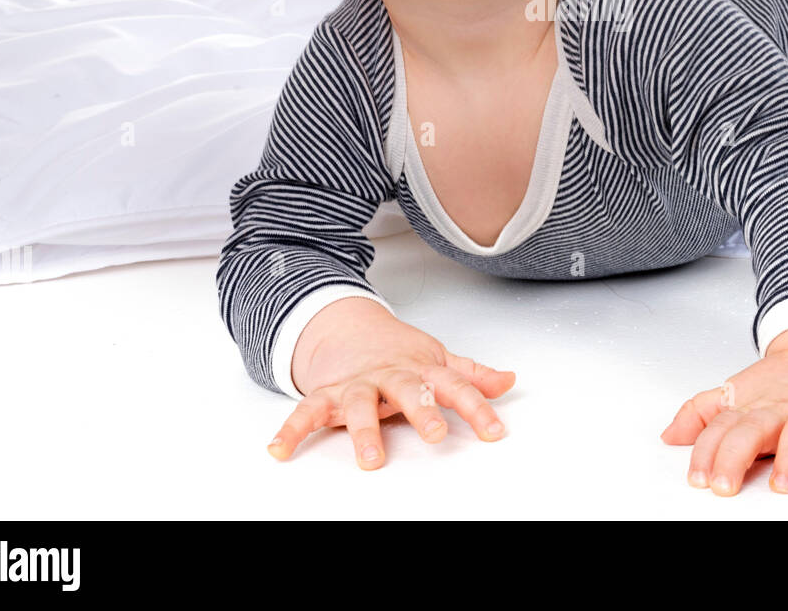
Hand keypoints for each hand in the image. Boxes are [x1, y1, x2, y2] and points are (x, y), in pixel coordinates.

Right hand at [267, 300, 515, 469]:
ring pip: (360, 404)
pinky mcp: (326, 394)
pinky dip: (291, 430)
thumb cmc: (399, 353)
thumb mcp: (437, 360)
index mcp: (421, 370)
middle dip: (421, 412)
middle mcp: (390, 376)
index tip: (495, 432)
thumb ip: (470, 375)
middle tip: (436, 435)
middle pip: (408, 391)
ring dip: (364, 431)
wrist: (349, 328)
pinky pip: (306, 412)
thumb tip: (508, 381)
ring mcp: (357, 384)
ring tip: (370, 459)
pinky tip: (279, 450)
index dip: (477, 408)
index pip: (455, 387)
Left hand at [659, 331, 787, 494]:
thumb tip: (669, 436)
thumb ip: (701, 414)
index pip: (721, 428)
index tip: (696, 479)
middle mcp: (780, 410)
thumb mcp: (736, 396)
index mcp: (750, 407)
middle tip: (724, 486)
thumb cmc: (778, 387)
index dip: (706, 452)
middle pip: (753, 429)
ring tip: (784, 485)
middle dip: (736, 456)